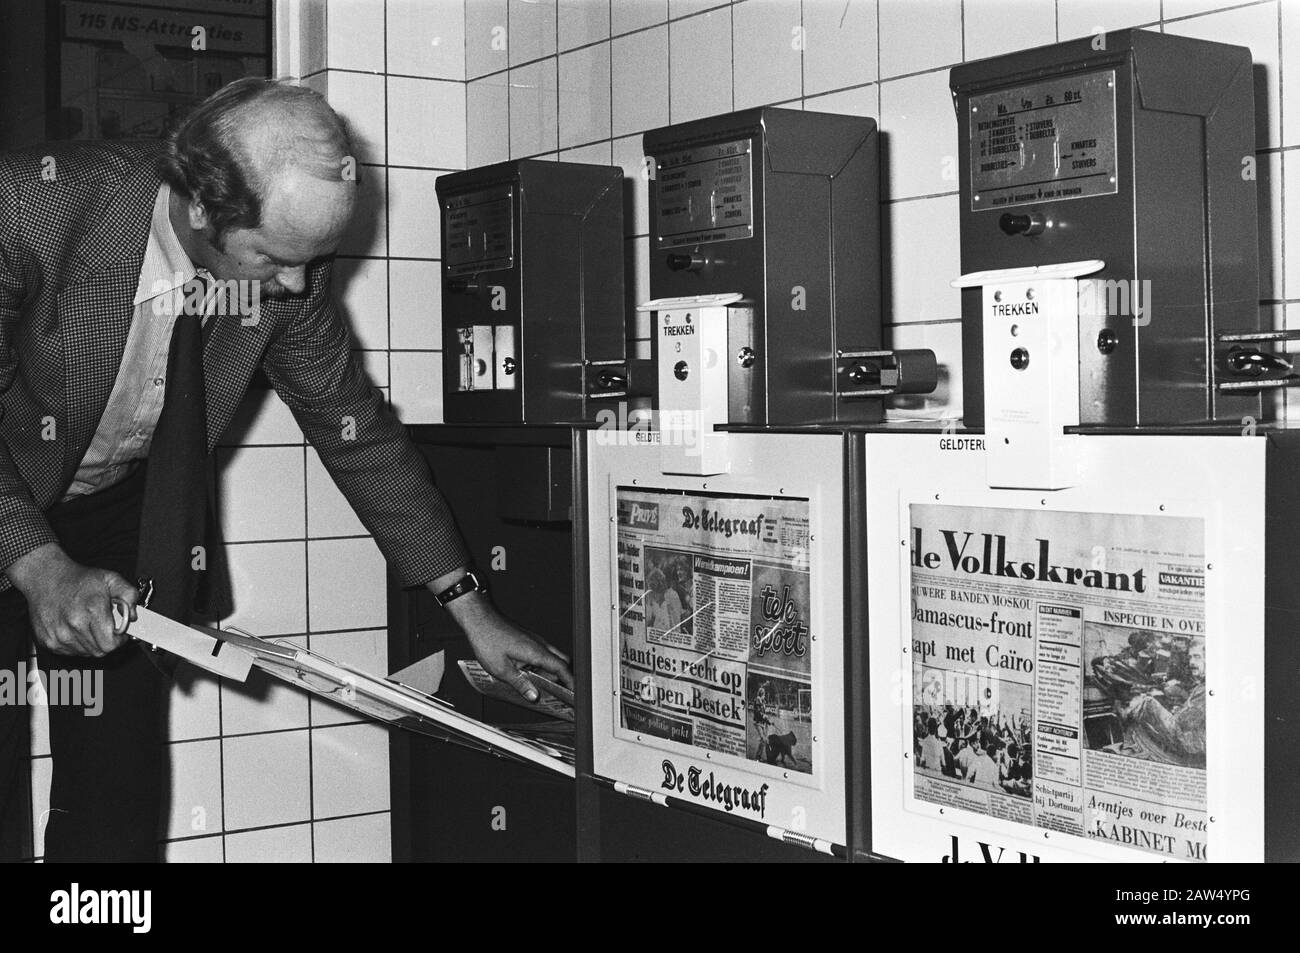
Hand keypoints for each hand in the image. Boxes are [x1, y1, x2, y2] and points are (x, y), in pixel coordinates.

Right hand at [5, 542, 138, 656]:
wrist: (46, 578)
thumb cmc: (77, 579)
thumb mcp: (110, 579)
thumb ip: (129, 595)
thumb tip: (133, 616)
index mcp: (92, 610)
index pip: (111, 644)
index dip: (119, 640)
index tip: (119, 633)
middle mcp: (74, 625)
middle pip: (100, 651)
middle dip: (107, 641)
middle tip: (105, 627)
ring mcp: (60, 635)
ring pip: (86, 653)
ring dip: (92, 643)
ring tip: (89, 624)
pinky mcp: (49, 641)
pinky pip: (71, 652)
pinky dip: (77, 644)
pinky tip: (76, 628)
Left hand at [443, 591, 572, 701]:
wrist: (479, 619)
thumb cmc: (488, 639)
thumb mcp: (501, 669)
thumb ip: (520, 684)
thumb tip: (533, 696)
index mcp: (536, 652)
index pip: (562, 668)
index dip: (570, 681)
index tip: (575, 692)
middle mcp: (539, 644)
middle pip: (561, 662)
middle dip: (560, 678)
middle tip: (554, 692)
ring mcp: (533, 640)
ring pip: (550, 658)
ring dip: (546, 672)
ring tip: (535, 686)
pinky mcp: (527, 639)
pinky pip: (540, 653)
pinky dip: (538, 665)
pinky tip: (524, 674)